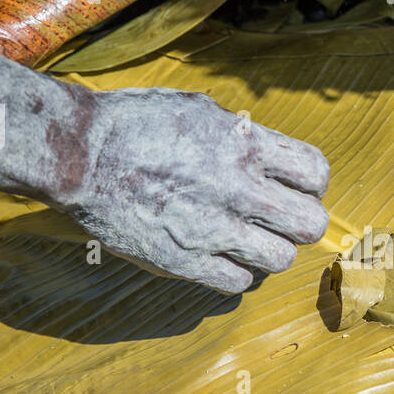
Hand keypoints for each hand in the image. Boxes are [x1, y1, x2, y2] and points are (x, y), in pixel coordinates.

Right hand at [58, 88, 329, 292]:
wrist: (78, 155)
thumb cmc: (133, 123)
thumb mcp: (199, 110)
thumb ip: (242, 137)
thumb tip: (269, 157)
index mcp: (243, 144)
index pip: (315, 173)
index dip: (311, 183)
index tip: (293, 186)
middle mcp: (237, 188)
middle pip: (311, 224)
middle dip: (300, 222)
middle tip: (278, 219)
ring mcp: (213, 229)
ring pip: (281, 259)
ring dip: (269, 251)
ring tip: (247, 240)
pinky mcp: (186, 262)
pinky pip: (239, 283)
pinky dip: (235, 273)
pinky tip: (219, 257)